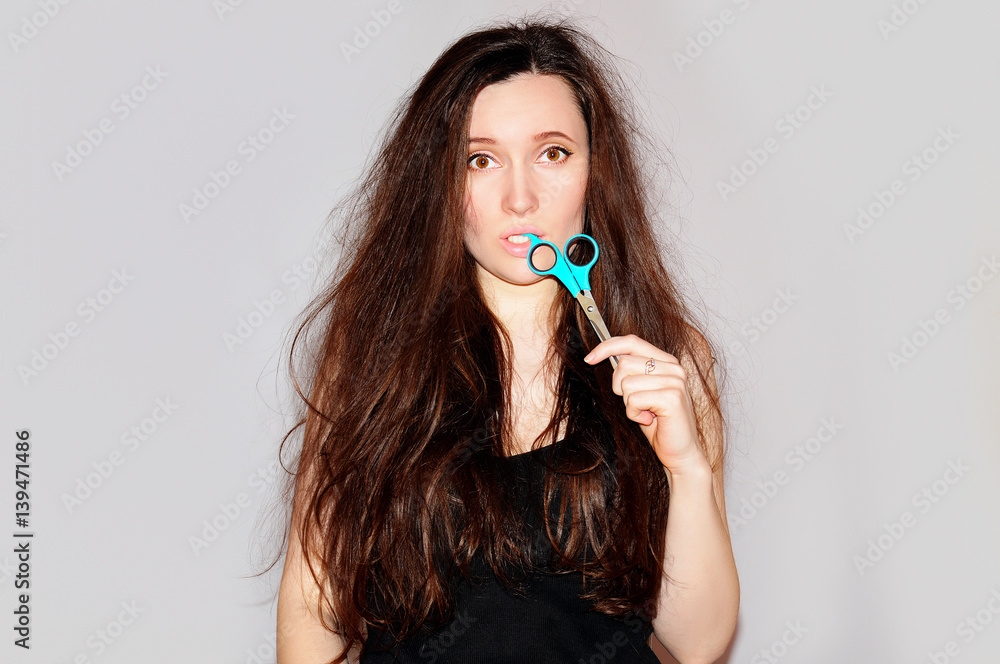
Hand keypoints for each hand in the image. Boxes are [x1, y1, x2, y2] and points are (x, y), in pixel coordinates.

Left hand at [584, 334, 706, 473]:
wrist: (680, 452)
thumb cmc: (659, 424)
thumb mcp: (641, 392)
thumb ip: (630, 372)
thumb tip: (602, 355)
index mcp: (666, 361)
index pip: (631, 341)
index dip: (607, 347)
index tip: (589, 358)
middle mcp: (673, 367)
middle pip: (624, 363)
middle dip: (619, 387)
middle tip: (636, 404)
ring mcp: (674, 381)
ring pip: (626, 383)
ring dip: (628, 404)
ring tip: (645, 413)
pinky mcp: (671, 397)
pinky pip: (633, 399)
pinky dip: (634, 414)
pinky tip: (648, 420)